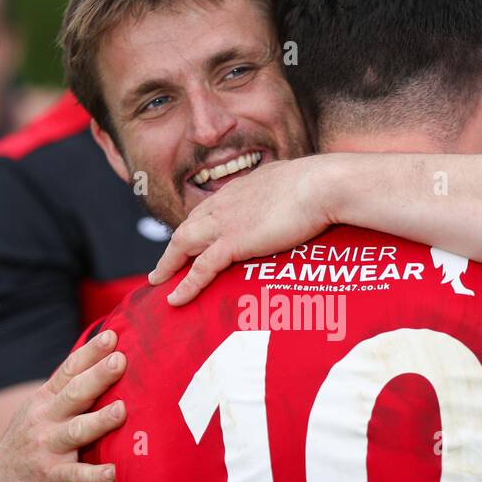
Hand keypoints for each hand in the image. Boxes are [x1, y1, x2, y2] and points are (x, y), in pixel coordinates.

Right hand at [0, 330, 126, 481]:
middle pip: (74, 395)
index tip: (111, 335)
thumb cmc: (27, 448)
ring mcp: (47, 450)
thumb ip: (64, 394)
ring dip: (100, 421)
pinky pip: (77, 476)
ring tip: (122, 410)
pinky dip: (96, 475)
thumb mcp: (36, 415)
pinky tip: (115, 473)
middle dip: (97, 377)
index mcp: (43, 402)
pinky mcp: (52, 479)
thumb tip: (100, 364)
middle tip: (120, 360)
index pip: (69, 371)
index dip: (90, 353)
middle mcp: (44, 422)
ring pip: (77, 432)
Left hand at [148, 155, 336, 305]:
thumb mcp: (295, 183)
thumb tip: (294, 197)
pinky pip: (200, 268)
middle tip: (165, 264)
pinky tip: (175, 298)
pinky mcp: (233, 242)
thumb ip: (284, 192)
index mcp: (240, 188)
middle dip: (174, 246)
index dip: (196, 226)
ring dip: (168, 264)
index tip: (191, 239)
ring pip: (183, 244)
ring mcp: (225, 222)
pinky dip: (185, 284)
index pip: (208, 209)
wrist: (322, 185)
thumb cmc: (320, 183)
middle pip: (188, 225)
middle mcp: (225, 202)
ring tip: (159, 281)